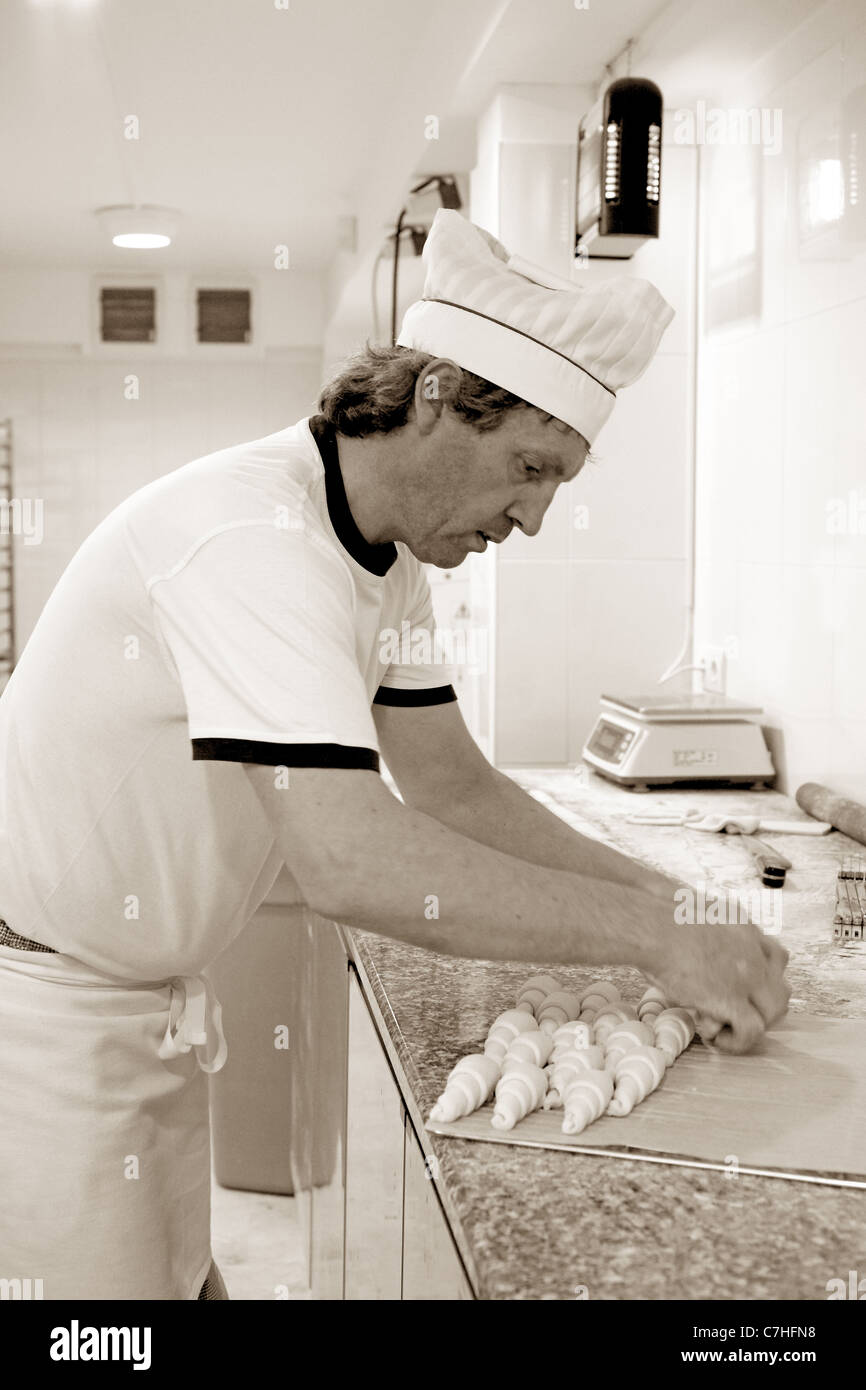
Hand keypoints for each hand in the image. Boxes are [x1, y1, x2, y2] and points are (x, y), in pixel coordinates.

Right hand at [644, 922, 789, 1053]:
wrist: (652, 924)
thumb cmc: (658, 914)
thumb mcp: (695, 909)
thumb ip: (707, 927)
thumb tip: (691, 933)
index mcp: (745, 928)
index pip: (775, 957)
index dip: (760, 978)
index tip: (738, 988)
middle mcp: (753, 950)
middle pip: (780, 986)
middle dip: (762, 1006)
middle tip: (737, 1013)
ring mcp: (747, 975)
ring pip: (774, 1010)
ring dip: (754, 1023)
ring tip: (727, 1028)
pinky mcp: (731, 998)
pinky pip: (751, 1030)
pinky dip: (737, 1042)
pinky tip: (716, 1038)